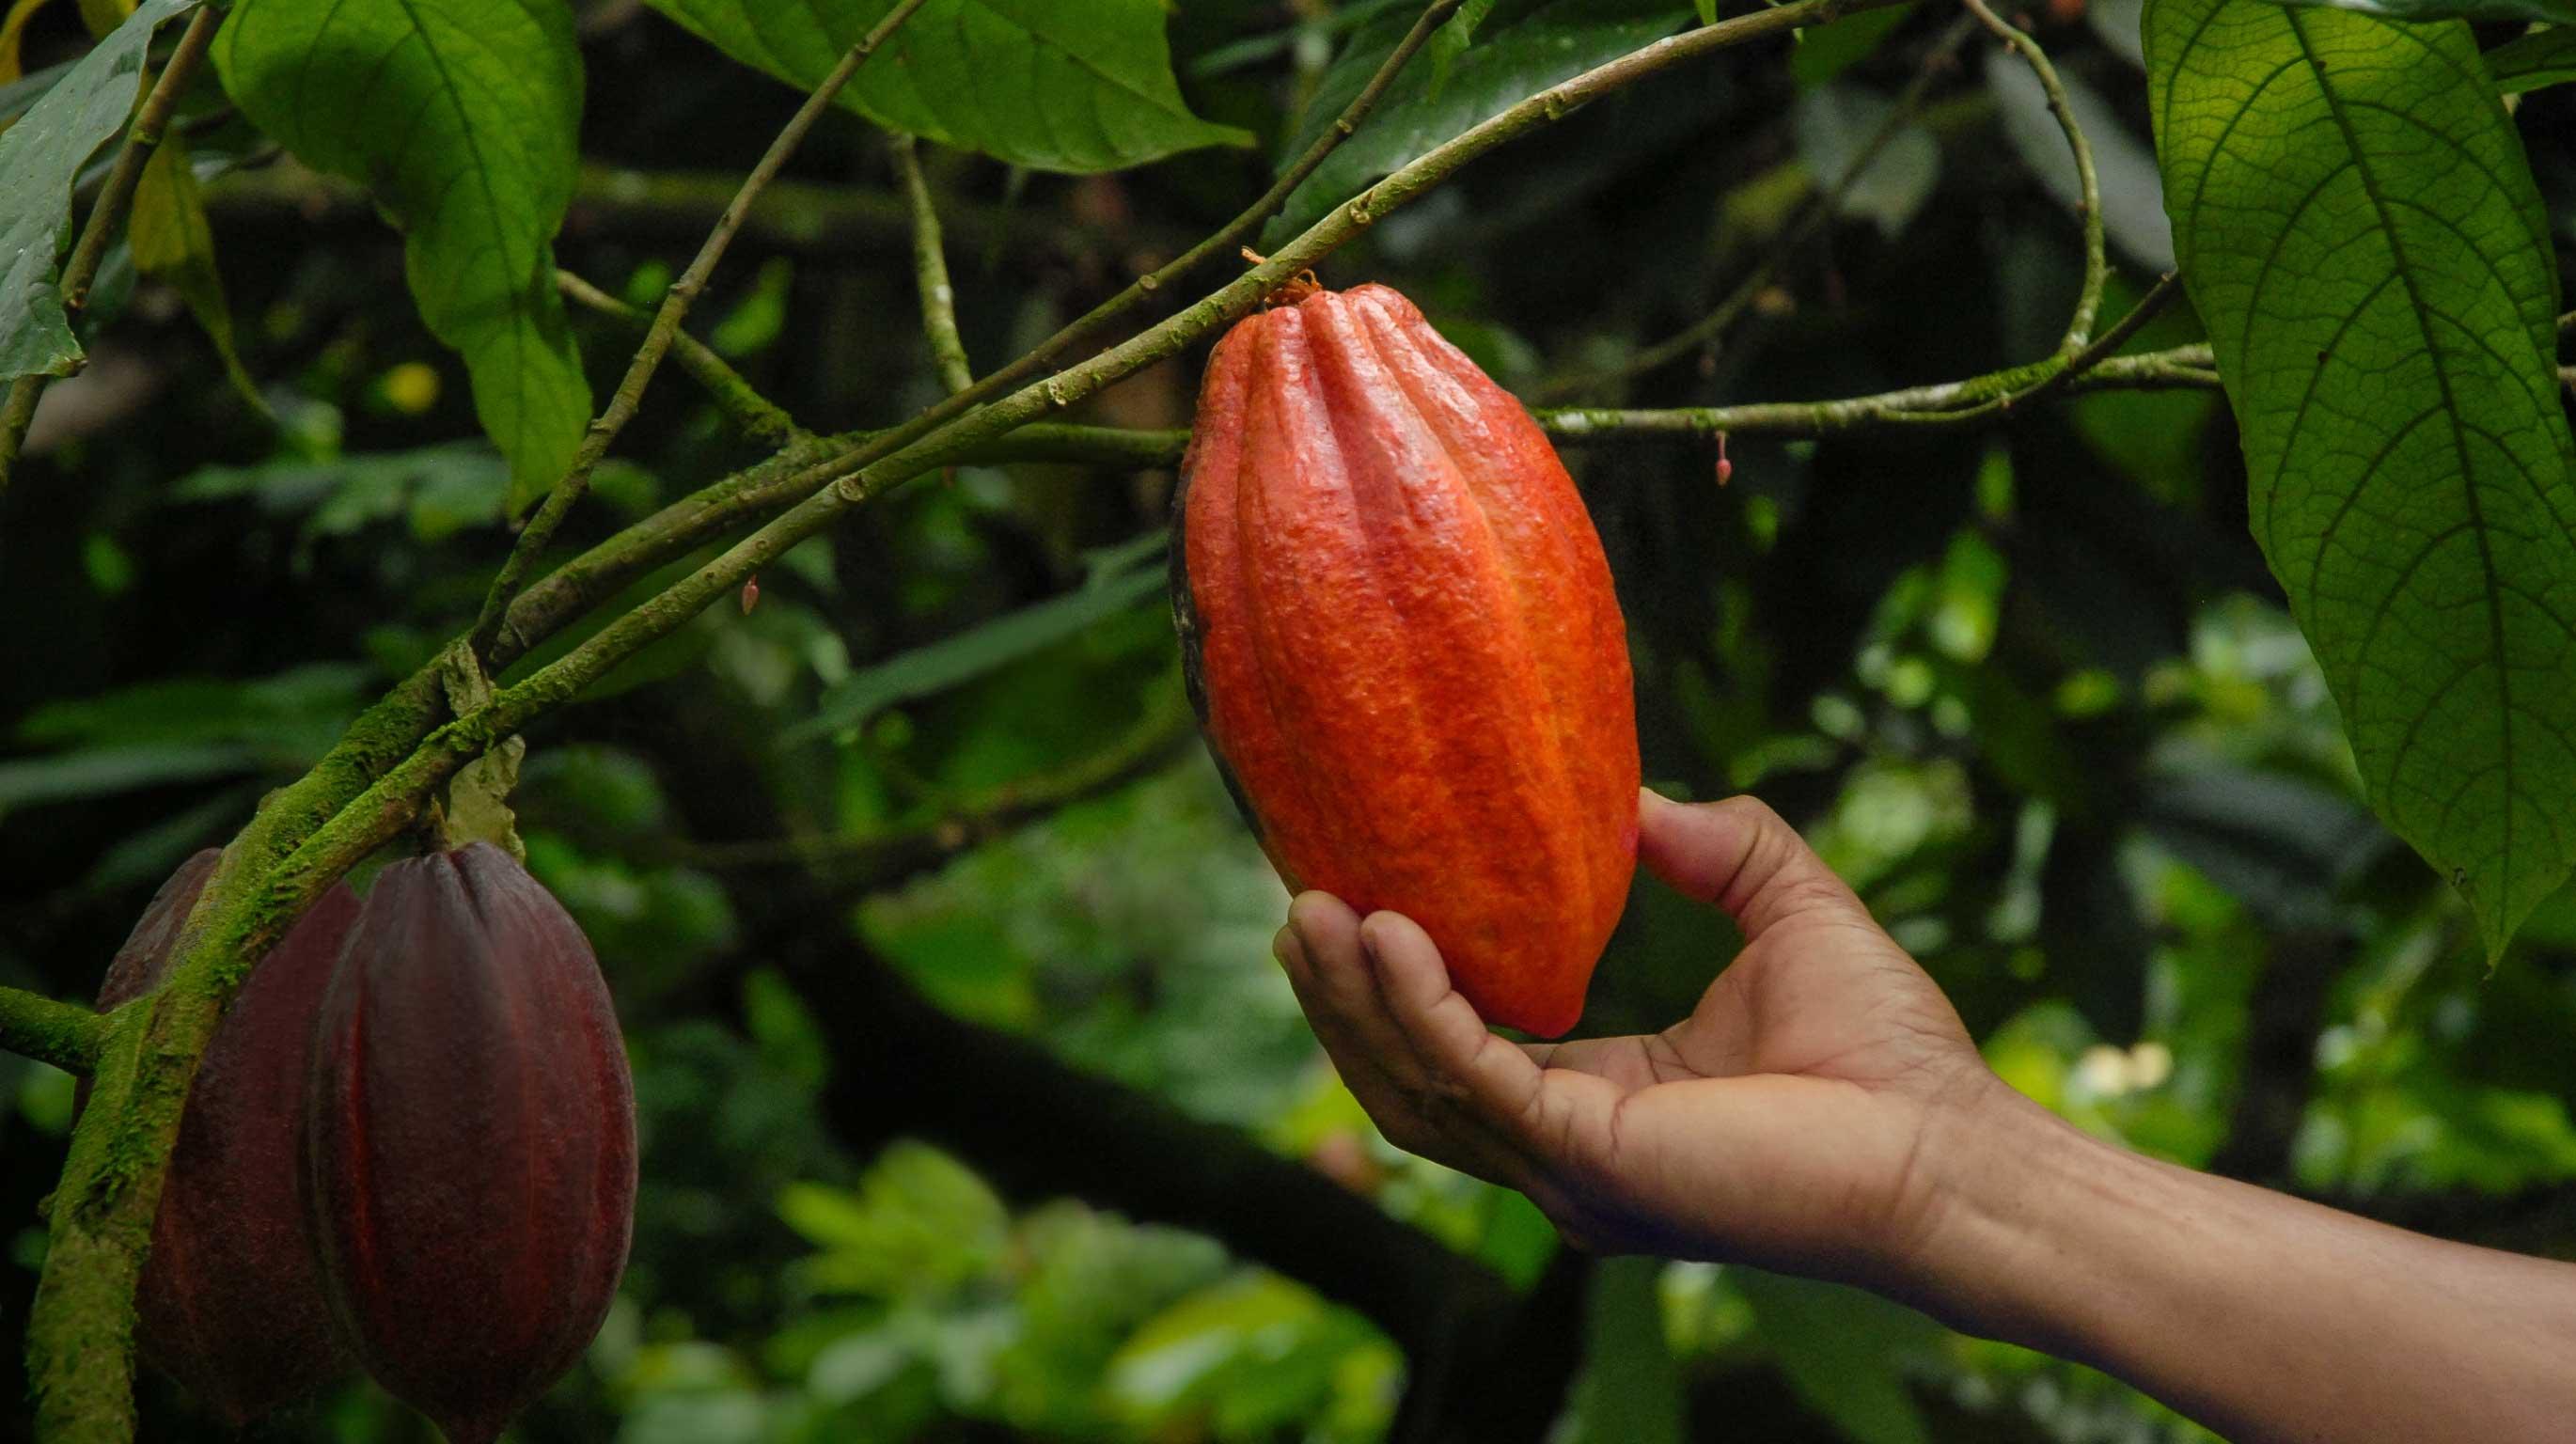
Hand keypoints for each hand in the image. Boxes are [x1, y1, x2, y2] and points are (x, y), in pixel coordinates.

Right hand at [1273, 789, 2002, 1287]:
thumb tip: (1636, 796)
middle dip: (1344, 995)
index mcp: (1599, 1100)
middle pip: (1409, 1076)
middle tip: (1297, 902)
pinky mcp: (1585, 1158)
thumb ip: (1716, 848)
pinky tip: (1394, 934)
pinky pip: (1471, 1077)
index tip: (1353, 891)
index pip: (1464, 1046)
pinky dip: (1419, 1006)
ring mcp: (1566, 1168)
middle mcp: (1564, 1150)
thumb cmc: (1892, 1051)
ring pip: (1417, 1086)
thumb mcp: (1787, 908)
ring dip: (1357, 1000)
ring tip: (1314, 911)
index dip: (1399, 979)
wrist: (1950, 1146)